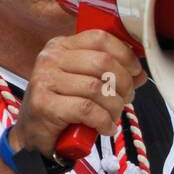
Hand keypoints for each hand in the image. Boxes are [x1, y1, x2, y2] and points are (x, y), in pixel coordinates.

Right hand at [8, 30, 147, 156]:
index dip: (125, 55)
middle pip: (103, 63)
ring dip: (114, 106)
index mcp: (61, 46)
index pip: (100, 38)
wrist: (33, 135)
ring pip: (97, 88)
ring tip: (113, 116)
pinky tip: (104, 127)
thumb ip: (112, 73)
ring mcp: (45, 80)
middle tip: (126, 99)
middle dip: (123, 84)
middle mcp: (50, 59)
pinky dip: (103, 121)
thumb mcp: (86, 83)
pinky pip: (87, 109)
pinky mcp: (45, 104)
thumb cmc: (62, 106)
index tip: (135, 72)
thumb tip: (140, 73)